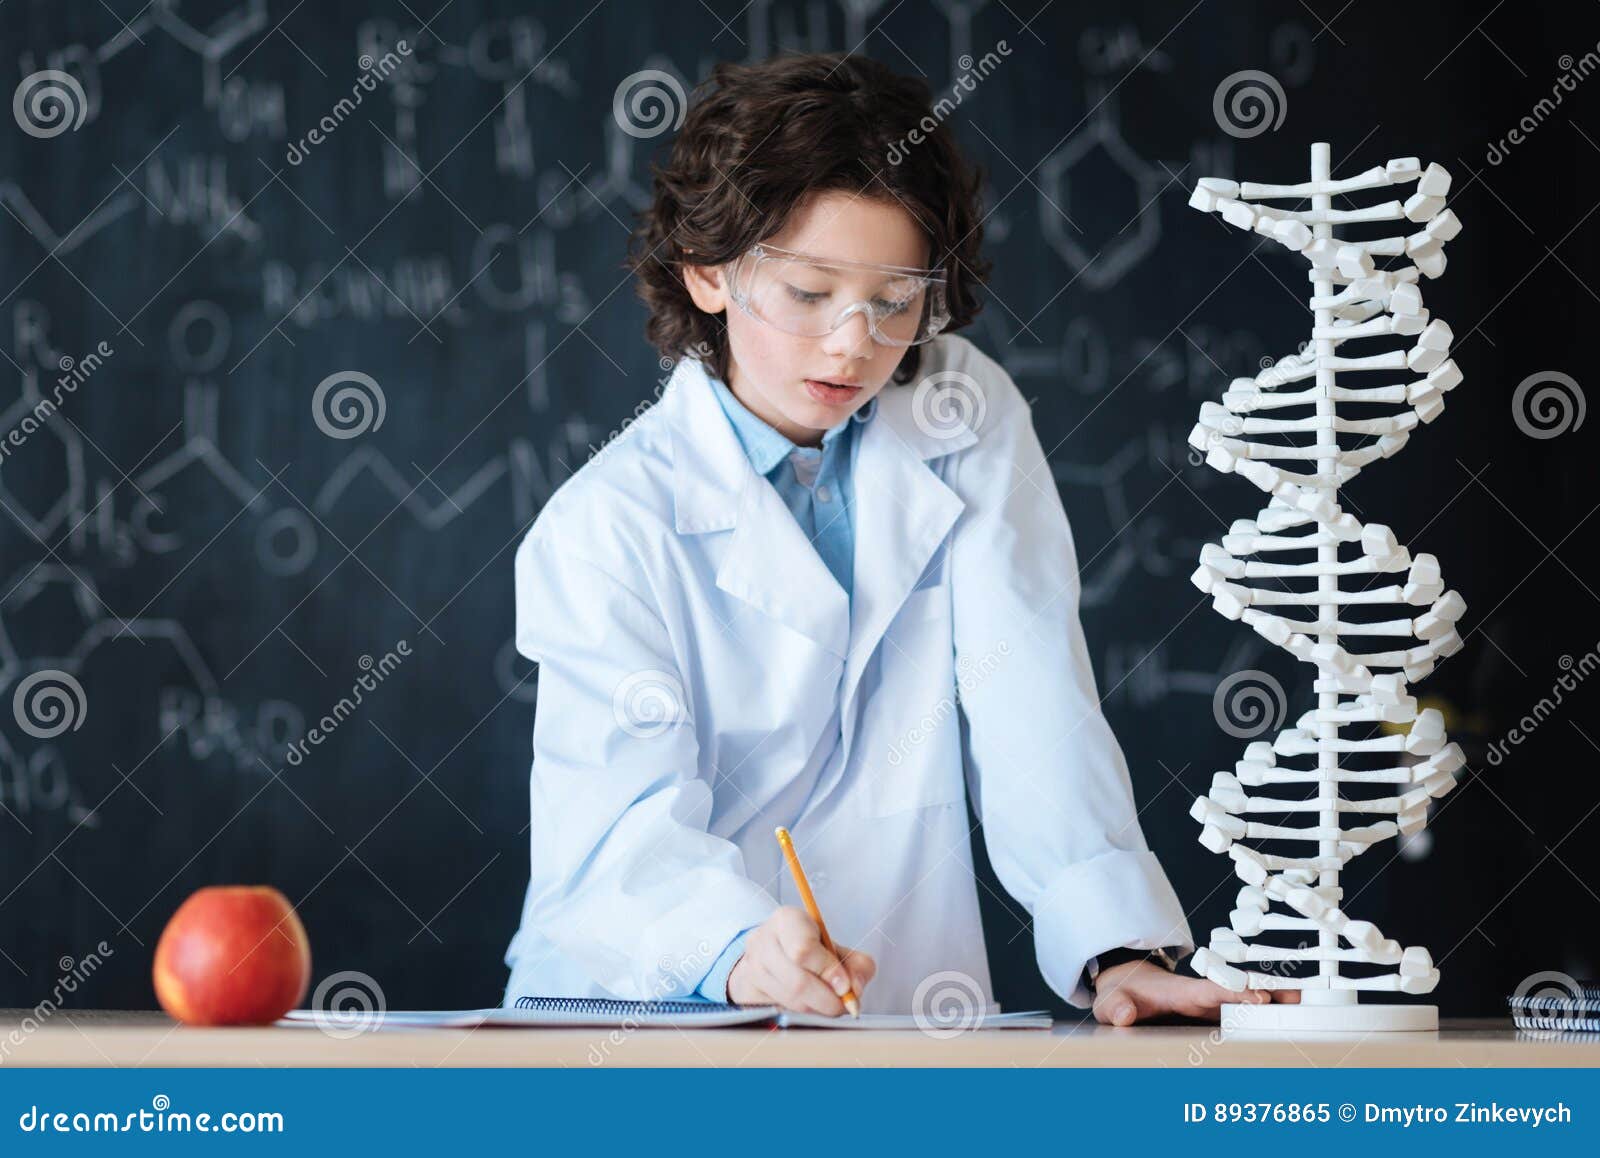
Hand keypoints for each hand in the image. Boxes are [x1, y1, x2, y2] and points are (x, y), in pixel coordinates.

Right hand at [725, 906, 875, 1014]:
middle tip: (845, 1004)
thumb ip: (857, 964)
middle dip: (827, 999)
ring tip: (831, 1003)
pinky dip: (804, 1013)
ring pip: (790, 999)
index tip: (845, 985)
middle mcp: (763, 941)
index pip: (803, 950)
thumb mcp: (836, 946)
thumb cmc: (810, 946)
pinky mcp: (748, 990)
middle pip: (797, 981)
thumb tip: (854, 990)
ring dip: (817, 1008)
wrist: (773, 950)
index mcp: (786, 920)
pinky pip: (781, 1010)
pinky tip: (812, 1005)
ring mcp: (752, 967)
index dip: (828, 971)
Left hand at [1091, 959, 1300, 1025]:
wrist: (1124, 987)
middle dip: (1267, 994)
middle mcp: (1200, 997)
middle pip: (1238, 994)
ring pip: (1244, 1004)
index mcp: (1180, 991)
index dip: (1235, 993)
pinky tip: (1284, 1023)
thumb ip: (1117, 1008)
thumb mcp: (1112, 1001)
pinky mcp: (1210, 1016)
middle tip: (1299, 999)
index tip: (1259, 998)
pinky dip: (1261, 1017)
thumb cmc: (1121, 993)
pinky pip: (1238, 1016)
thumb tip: (1126, 1014)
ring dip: (1272, 1004)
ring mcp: (1208, 1006)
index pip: (1210, 991)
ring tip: (1305, 1007)